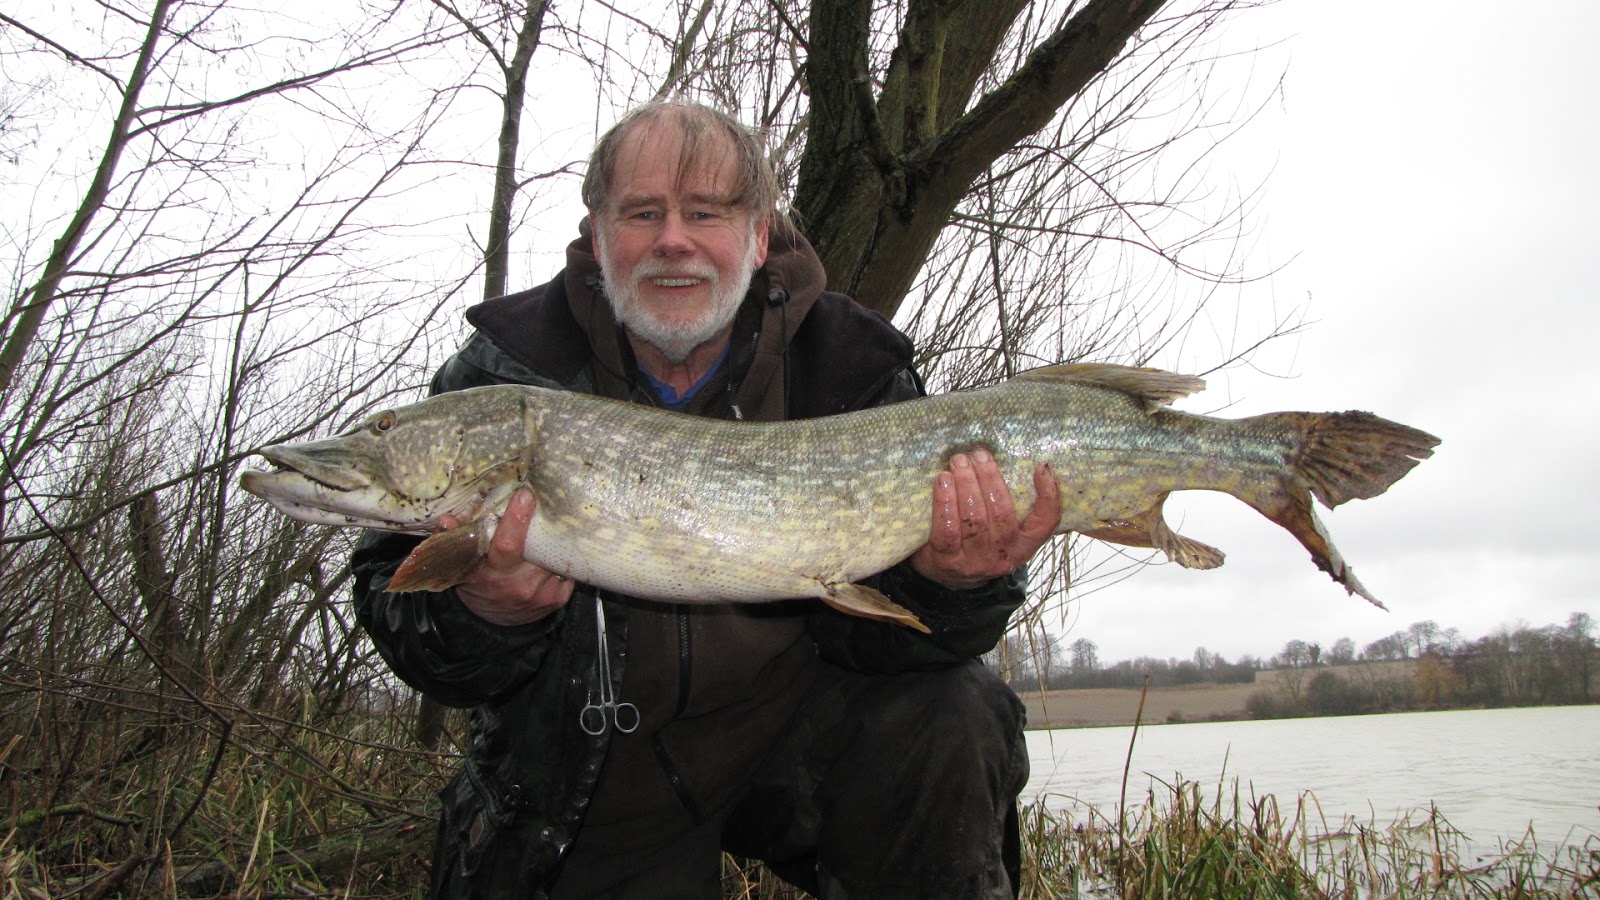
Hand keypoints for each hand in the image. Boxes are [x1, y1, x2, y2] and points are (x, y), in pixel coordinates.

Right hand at [439, 487, 573, 625]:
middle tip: (545, 505)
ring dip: (553, 541)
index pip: (508, 545)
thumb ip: (455, 540)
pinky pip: (566, 569)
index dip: (517, 519)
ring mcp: (541, 594)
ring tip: (548, 529)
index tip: (524, 495)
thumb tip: (445, 519)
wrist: (494, 621)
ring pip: (555, 556)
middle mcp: (519, 586)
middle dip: (543, 525)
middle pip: (539, 547)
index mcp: (492, 574)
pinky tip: (552, 553)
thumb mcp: (462, 565)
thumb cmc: (478, 583)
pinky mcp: (558, 598)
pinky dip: (559, 559)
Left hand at [909, 450, 1060, 590]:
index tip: (1042, 468)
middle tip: (979, 455)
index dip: (1048, 496)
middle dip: (989, 478)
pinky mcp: (947, 560)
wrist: (947, 575)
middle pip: (1001, 513)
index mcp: (1023, 546)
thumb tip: (1005, 460)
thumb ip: (1006, 504)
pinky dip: (945, 501)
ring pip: (975, 519)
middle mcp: (1003, 556)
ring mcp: (975, 561)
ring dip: (966, 484)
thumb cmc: (977, 540)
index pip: (1045, 524)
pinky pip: (947, 528)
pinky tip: (943, 481)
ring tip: (959, 462)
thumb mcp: (1000, 531)